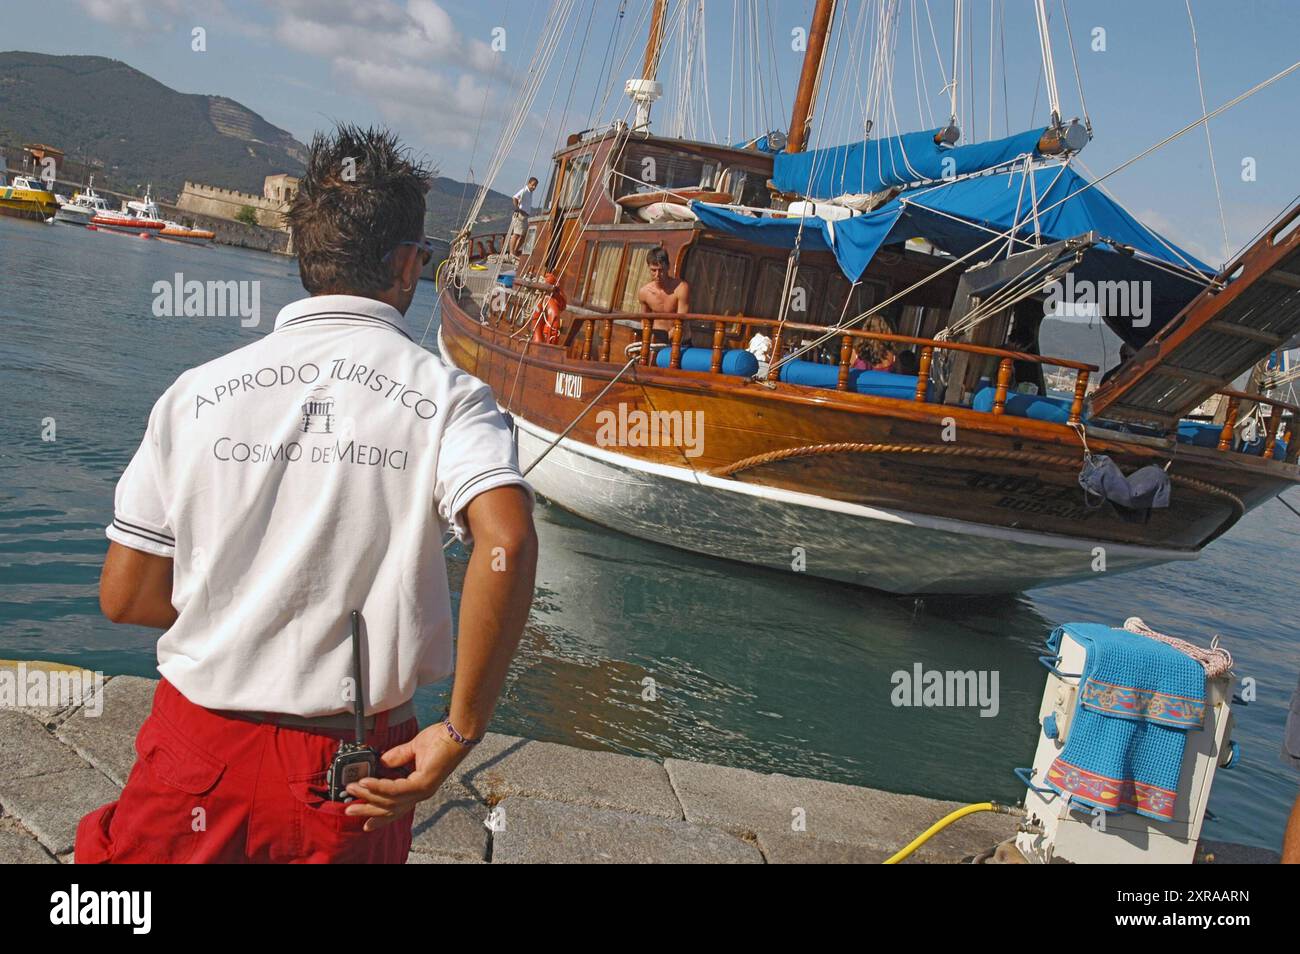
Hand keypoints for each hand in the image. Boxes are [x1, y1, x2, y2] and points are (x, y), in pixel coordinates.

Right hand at [344, 724, 471, 831]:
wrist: (457, 732)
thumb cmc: (440, 738)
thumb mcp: (412, 749)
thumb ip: (395, 758)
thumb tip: (378, 763)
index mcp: (418, 787)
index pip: (396, 806)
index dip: (379, 813)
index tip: (363, 818)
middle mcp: (421, 793)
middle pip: (390, 809)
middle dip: (368, 810)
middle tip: (350, 809)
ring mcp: (422, 790)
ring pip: (390, 800)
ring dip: (368, 795)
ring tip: (352, 788)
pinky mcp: (423, 784)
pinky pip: (395, 789)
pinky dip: (379, 786)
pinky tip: (366, 782)